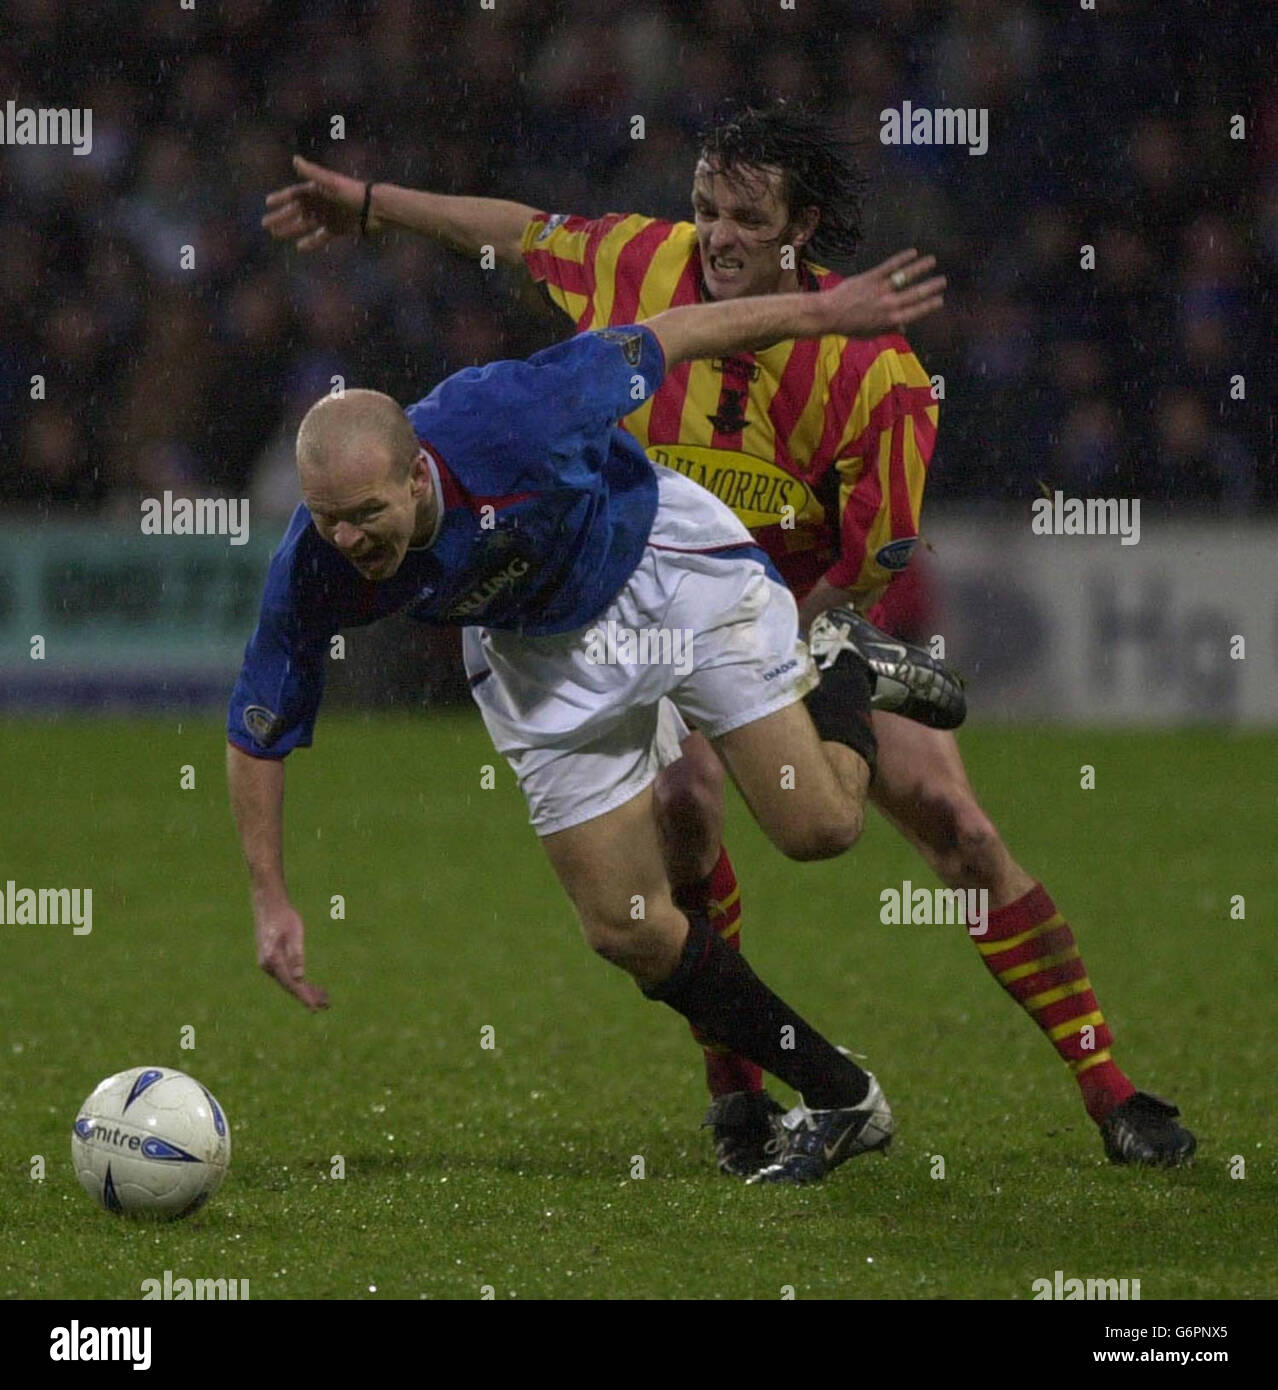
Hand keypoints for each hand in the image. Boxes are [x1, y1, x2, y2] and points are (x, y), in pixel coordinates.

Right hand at [255, 896, 329, 1009]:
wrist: (269, 905)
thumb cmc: (284, 917)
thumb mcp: (294, 934)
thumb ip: (296, 956)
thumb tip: (299, 978)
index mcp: (272, 960)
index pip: (291, 984)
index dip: (303, 996)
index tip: (314, 1008)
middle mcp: (268, 966)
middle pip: (291, 986)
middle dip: (308, 996)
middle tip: (326, 1006)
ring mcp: (269, 965)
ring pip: (290, 982)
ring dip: (306, 990)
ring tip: (325, 999)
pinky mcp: (273, 961)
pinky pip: (288, 976)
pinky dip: (301, 982)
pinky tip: (313, 987)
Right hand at [261, 155, 372, 250]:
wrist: (375, 208)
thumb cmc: (353, 192)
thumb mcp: (331, 182)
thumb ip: (313, 173)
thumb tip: (295, 160)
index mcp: (317, 190)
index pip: (294, 194)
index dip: (281, 198)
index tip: (267, 203)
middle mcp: (321, 203)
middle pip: (296, 211)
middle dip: (280, 217)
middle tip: (265, 224)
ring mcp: (328, 217)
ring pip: (305, 225)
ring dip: (290, 229)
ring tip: (276, 235)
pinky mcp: (337, 229)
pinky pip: (320, 237)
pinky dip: (311, 242)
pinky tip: (299, 248)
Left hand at [818, 250, 945, 338]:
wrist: (829, 314)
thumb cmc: (849, 326)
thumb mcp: (870, 334)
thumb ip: (888, 330)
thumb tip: (904, 328)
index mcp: (891, 321)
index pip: (916, 312)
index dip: (929, 306)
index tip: (940, 300)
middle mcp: (889, 305)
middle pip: (916, 294)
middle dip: (931, 287)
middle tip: (943, 280)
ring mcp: (881, 290)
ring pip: (905, 277)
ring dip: (921, 268)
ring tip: (932, 261)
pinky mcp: (871, 277)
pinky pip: (890, 266)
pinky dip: (902, 258)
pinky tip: (913, 252)